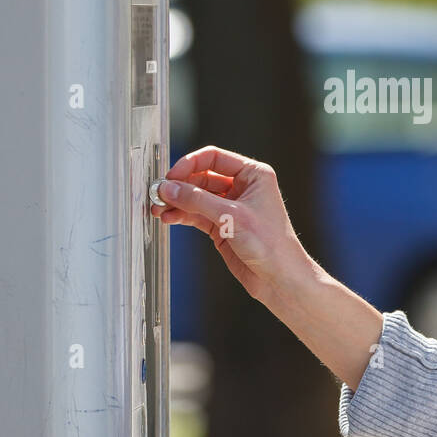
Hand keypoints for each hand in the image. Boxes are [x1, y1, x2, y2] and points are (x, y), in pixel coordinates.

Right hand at [150, 144, 311, 305]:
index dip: (189, 164)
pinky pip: (196, 214)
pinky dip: (181, 215)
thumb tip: (167, 188)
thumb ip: (197, 200)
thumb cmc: (269, 243)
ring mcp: (230, 207)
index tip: (170, 177)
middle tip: (157, 195)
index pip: (214, 158)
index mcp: (253, 174)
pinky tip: (168, 218)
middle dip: (179, 186)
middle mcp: (242, 187)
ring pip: (196, 197)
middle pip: (201, 177)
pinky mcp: (221, 226)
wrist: (279, 278)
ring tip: (157, 209)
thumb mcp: (230, 217)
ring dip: (176, 202)